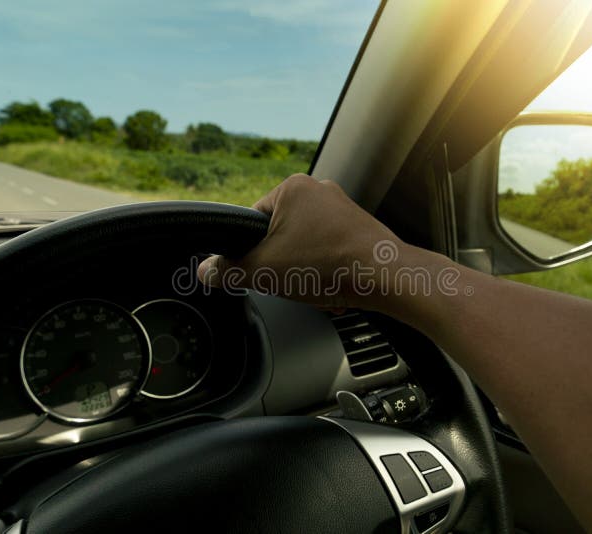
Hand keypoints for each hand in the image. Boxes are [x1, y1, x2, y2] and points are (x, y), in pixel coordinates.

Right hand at [196, 174, 409, 310]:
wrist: (385, 278)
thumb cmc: (329, 264)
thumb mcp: (264, 271)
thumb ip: (228, 270)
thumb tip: (206, 271)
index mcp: (291, 188)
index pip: (251, 220)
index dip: (252, 250)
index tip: (262, 268)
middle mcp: (318, 191)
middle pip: (280, 236)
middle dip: (284, 265)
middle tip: (293, 278)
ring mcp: (342, 209)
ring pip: (306, 249)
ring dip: (307, 273)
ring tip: (318, 284)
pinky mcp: (359, 229)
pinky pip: (329, 254)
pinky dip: (327, 274)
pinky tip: (333, 288)